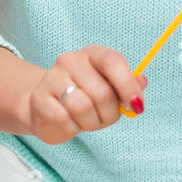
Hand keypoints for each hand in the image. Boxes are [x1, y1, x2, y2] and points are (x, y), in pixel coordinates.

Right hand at [20, 46, 147, 144]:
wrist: (45, 107)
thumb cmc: (85, 97)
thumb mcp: (109, 89)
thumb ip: (127, 86)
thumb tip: (142, 82)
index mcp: (93, 54)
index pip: (113, 62)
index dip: (128, 86)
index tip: (137, 106)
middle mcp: (70, 60)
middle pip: (102, 93)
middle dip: (109, 114)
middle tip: (104, 118)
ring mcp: (51, 78)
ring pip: (83, 108)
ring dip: (91, 123)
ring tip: (86, 121)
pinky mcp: (38, 98)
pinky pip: (63, 119)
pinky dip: (72, 128)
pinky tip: (69, 123)